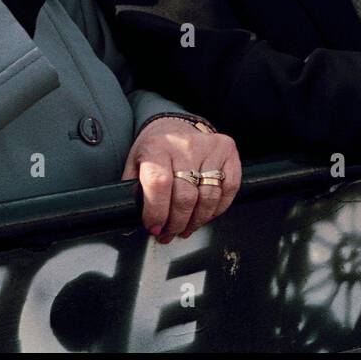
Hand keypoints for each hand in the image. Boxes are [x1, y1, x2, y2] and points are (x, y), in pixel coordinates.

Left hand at [123, 117, 241, 242]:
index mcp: (157, 147)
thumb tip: (131, 220)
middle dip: (177, 223)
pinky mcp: (228, 150)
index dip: (157, 212)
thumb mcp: (135, 165)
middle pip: (186, 196)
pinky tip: (205, 214)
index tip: (154, 227)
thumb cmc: (155, 151)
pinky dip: (218, 208)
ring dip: (197, 221)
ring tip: (186, 227)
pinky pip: (229, 188)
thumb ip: (133, 191)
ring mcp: (209, 147)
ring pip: (209, 196)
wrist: (174, 127)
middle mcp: (185, 145)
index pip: (159, 183)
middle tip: (169, 233)